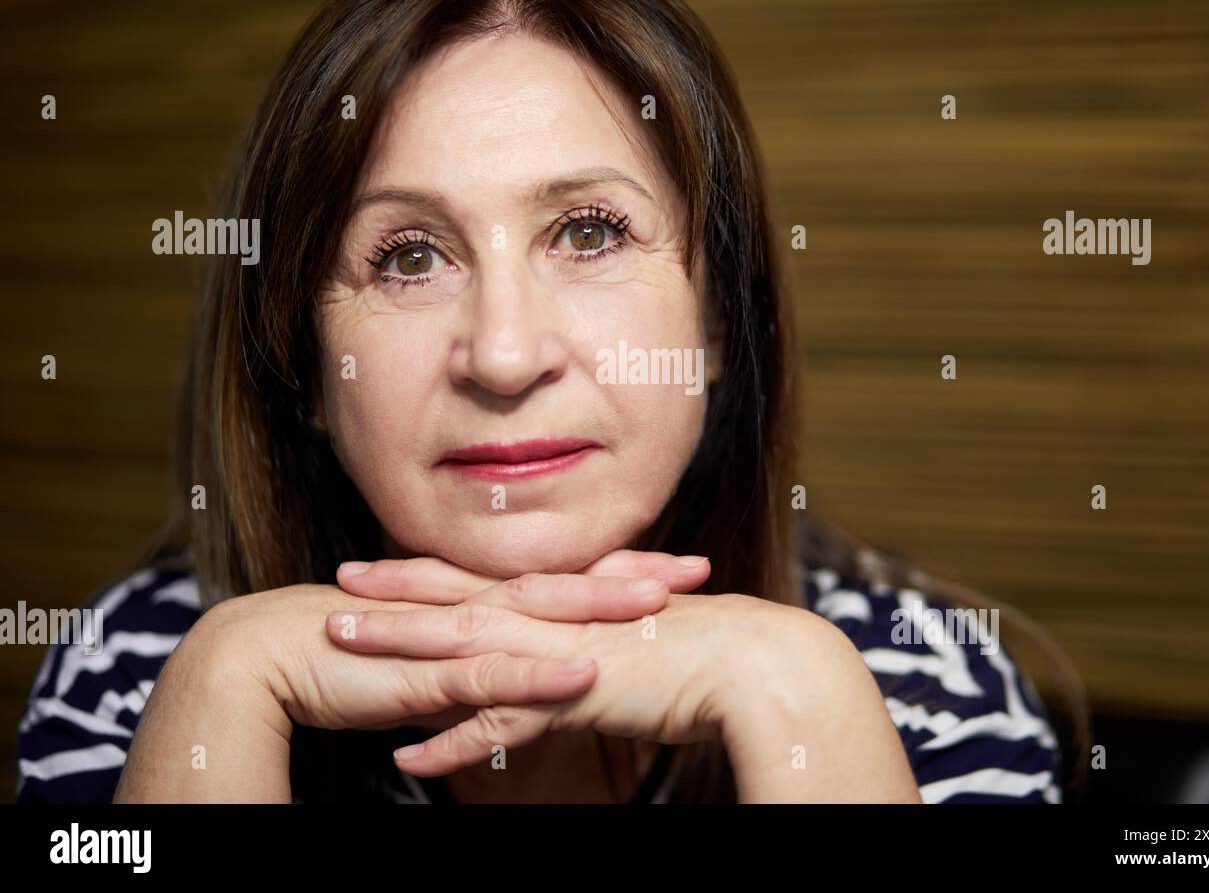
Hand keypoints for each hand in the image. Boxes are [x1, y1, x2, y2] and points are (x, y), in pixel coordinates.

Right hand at [115, 550, 706, 801]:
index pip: (566, 581)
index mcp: (484, 602)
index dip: (622, 570)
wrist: (277, 656)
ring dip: (602, 609)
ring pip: (543, 620)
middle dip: (634, 576)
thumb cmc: (357, 660)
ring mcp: (458, 636)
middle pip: (570, 586)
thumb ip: (479, 665)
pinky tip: (582, 675)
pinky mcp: (432, 673)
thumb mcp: (437, 663)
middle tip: (697, 567)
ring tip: (660, 602)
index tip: (676, 565)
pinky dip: (541, 676)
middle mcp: (479, 608)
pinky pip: (496, 677)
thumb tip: (513, 674)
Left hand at [327, 564, 823, 775]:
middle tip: (335, 589)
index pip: (485, 583)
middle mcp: (554, 620)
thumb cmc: (704, 650)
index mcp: (567, 603)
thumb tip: (581, 649)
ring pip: (462, 649)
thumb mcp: (636, 636)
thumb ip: (597, 638)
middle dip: (394, 596)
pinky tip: (407, 761)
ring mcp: (559, 654)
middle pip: (458, 603)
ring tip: (339, 647)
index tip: (386, 568)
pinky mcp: (575, 696)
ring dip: (398, 649)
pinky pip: (500, 723)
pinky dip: (451, 743)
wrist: (750, 661)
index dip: (432, 576)